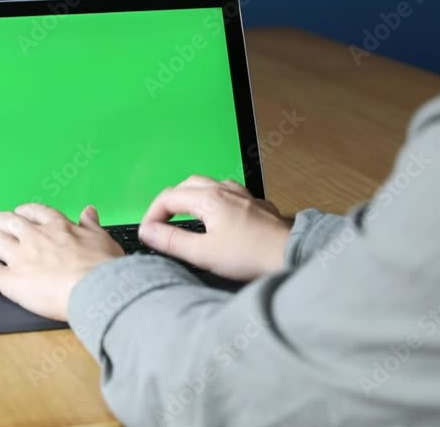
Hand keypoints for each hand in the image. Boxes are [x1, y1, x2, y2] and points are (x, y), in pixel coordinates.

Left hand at [0, 203, 122, 320]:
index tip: (19, 212)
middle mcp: (37, 237)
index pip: (36, 213)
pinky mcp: (12, 280)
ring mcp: (22, 257)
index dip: (24, 212)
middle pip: (8, 222)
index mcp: (60, 228)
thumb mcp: (104, 239)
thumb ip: (92, 225)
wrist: (100, 288)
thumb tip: (90, 211)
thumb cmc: (106, 269)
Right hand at [138, 175, 291, 280]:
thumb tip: (148, 232)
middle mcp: (225, 190)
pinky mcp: (257, 205)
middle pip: (187, 185)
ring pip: (210, 185)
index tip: (148, 232)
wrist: (291, 255)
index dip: (152, 214)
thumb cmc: (252, 255)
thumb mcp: (203, 253)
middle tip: (162, 221)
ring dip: (193, 197)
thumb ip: (171, 241)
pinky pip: (230, 193)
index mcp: (208, 199)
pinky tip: (220, 217)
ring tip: (187, 215)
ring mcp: (243, 195)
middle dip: (170, 201)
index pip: (168, 197)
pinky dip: (215, 201)